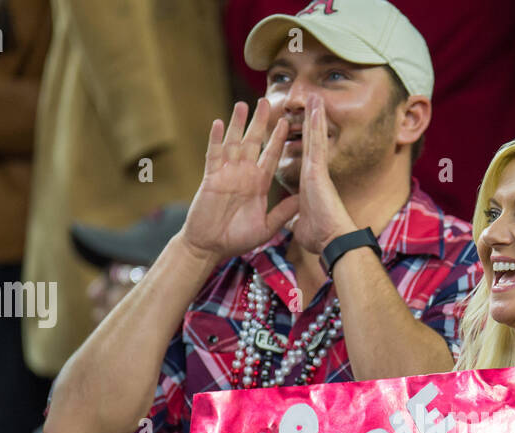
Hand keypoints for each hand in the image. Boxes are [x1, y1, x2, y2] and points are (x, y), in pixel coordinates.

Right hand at [177, 99, 300, 263]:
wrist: (211, 247)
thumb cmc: (237, 239)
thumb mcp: (266, 227)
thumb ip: (283, 212)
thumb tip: (303, 199)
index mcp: (258, 184)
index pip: (271, 156)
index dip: (278, 140)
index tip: (287, 123)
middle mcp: (243, 174)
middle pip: (253, 143)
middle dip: (259, 123)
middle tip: (266, 102)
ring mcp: (226, 174)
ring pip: (233, 143)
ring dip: (238, 124)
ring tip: (243, 104)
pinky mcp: (211, 178)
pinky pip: (214, 155)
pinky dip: (216, 139)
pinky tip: (220, 123)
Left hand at [290, 93, 357, 255]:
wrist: (332, 242)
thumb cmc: (320, 237)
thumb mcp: (300, 226)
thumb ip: (294, 219)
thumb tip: (290, 222)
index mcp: (308, 184)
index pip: (304, 156)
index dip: (303, 140)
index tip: (299, 127)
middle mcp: (313, 173)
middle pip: (311, 142)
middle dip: (310, 122)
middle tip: (311, 100)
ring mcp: (317, 170)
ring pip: (315, 138)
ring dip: (315, 117)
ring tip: (314, 96)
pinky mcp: (318, 170)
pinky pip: (316, 143)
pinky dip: (316, 125)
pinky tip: (316, 108)